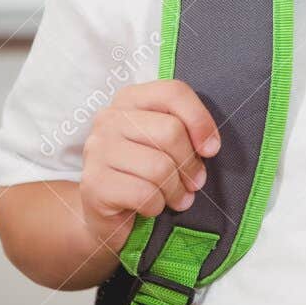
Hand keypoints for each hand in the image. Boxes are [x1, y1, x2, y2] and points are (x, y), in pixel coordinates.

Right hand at [79, 79, 219, 251]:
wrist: (104, 211)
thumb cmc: (142, 172)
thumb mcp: (164, 144)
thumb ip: (185, 132)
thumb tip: (208, 146)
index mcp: (129, 99)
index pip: (173, 92)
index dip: (200, 120)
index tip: (211, 149)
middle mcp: (109, 119)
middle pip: (171, 131)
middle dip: (190, 164)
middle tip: (195, 183)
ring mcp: (97, 150)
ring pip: (159, 167)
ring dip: (176, 190)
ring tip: (177, 199)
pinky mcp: (94, 183)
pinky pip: (144, 194)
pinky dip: (157, 206)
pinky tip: (151, 208)